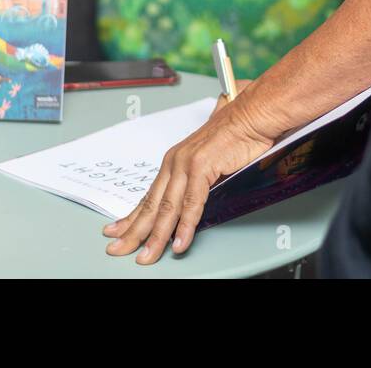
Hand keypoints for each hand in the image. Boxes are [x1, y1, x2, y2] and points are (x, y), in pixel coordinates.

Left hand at [103, 95, 273, 263]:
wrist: (252, 114)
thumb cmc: (236, 133)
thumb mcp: (208, 160)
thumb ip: (197, 179)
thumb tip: (192, 199)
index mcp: (174, 161)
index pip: (149, 196)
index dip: (132, 217)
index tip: (118, 232)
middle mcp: (175, 162)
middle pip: (152, 205)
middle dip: (134, 232)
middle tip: (118, 250)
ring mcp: (186, 165)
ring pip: (168, 208)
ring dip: (157, 237)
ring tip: (148, 256)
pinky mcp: (202, 167)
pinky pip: (192, 204)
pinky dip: (185, 226)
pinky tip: (179, 242)